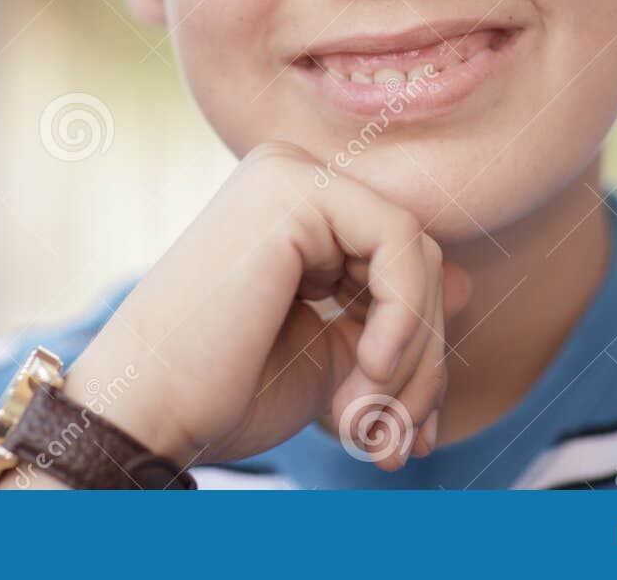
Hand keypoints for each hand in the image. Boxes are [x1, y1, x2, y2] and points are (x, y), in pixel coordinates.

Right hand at [63, 140, 471, 470]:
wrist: (150, 411)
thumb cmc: (226, 391)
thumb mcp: (334, 357)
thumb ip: (392, 319)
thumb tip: (466, 283)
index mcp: (295, 210)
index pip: (403, 264)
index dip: (423, 352)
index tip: (407, 435)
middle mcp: (292, 177)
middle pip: (418, 260)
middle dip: (423, 364)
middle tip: (395, 442)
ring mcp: (290, 174)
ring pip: (419, 256)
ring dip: (413, 359)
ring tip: (367, 424)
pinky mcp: (293, 189)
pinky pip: (401, 244)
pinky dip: (405, 318)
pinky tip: (367, 369)